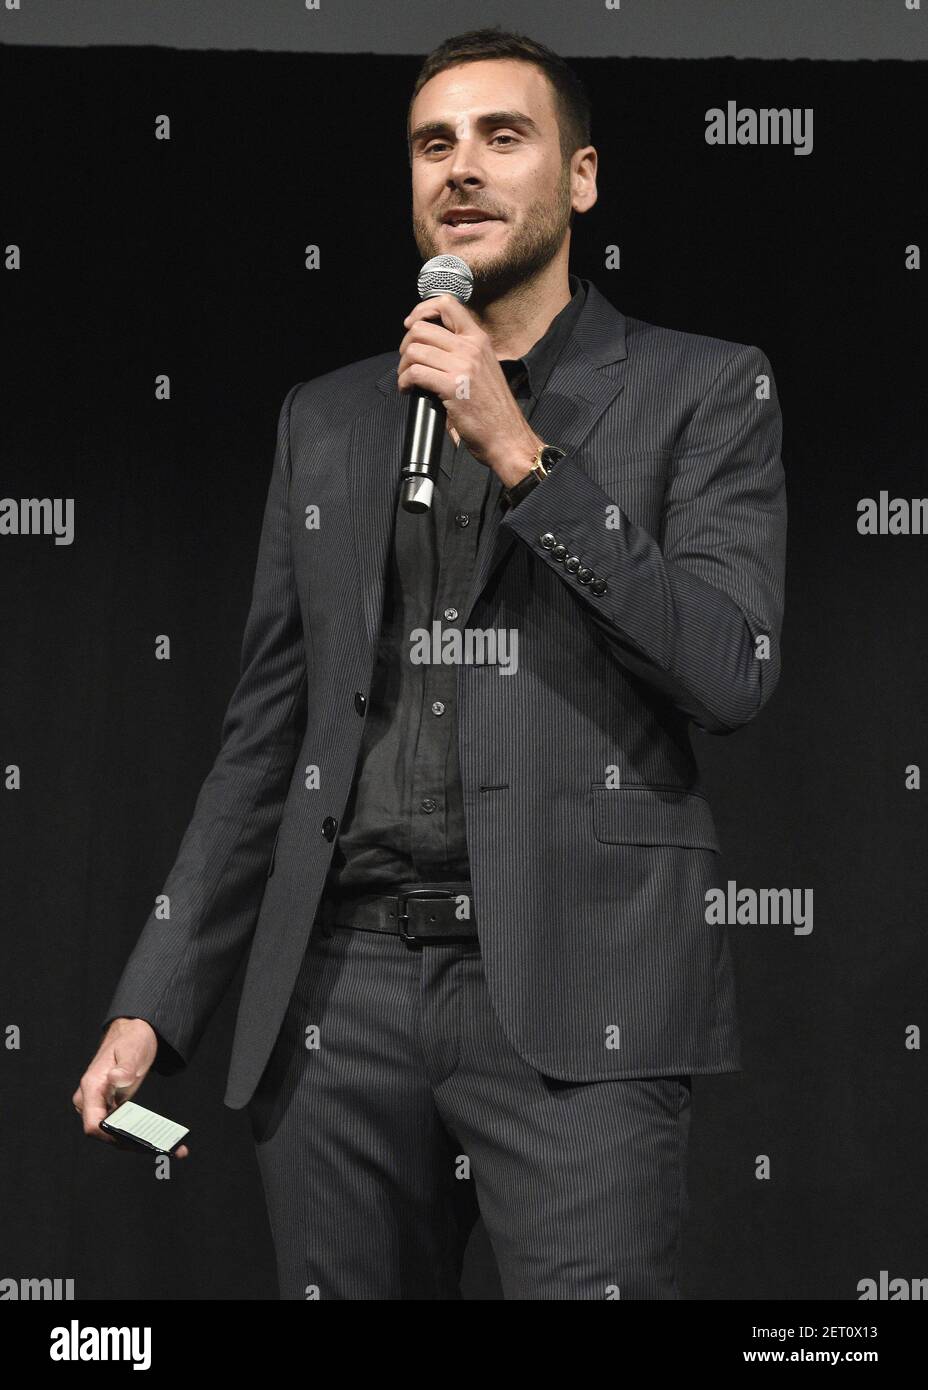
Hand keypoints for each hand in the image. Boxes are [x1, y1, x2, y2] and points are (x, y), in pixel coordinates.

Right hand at [72, 1017, 189, 1158]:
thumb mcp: (132, 1050)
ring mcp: (100, 1106)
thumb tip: (117, 1078)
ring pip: (114, 1135)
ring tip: (175, 1149)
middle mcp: (91, 1101)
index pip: (92, 1124)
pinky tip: (165, 1142)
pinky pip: (122, 1127)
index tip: (134, 1143)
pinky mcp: (111, 1109)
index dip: (110, 1138)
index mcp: (91, 1087)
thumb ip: (124, 1066)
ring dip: (139, 1145)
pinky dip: (140, 1136)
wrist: (132, 1034)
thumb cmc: (130, 1040)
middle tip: (162, 1149)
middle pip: (105, 1134)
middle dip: (132, 1145)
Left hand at [398, 294, 542, 486]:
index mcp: (479, 340)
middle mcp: (471, 347)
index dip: (422, 310)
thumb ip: (463, 353)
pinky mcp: (451, 386)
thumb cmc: (494, 409)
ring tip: (407, 380)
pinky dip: (404, 382)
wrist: (507, 436)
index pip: (447, 304)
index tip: (411, 324)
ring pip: (414, 350)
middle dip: (406, 345)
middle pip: (421, 328)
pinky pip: (415, 373)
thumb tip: (432, 347)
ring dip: (403, 366)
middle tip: (407, 362)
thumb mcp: (485, 369)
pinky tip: (408, 391)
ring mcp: (462, 365)